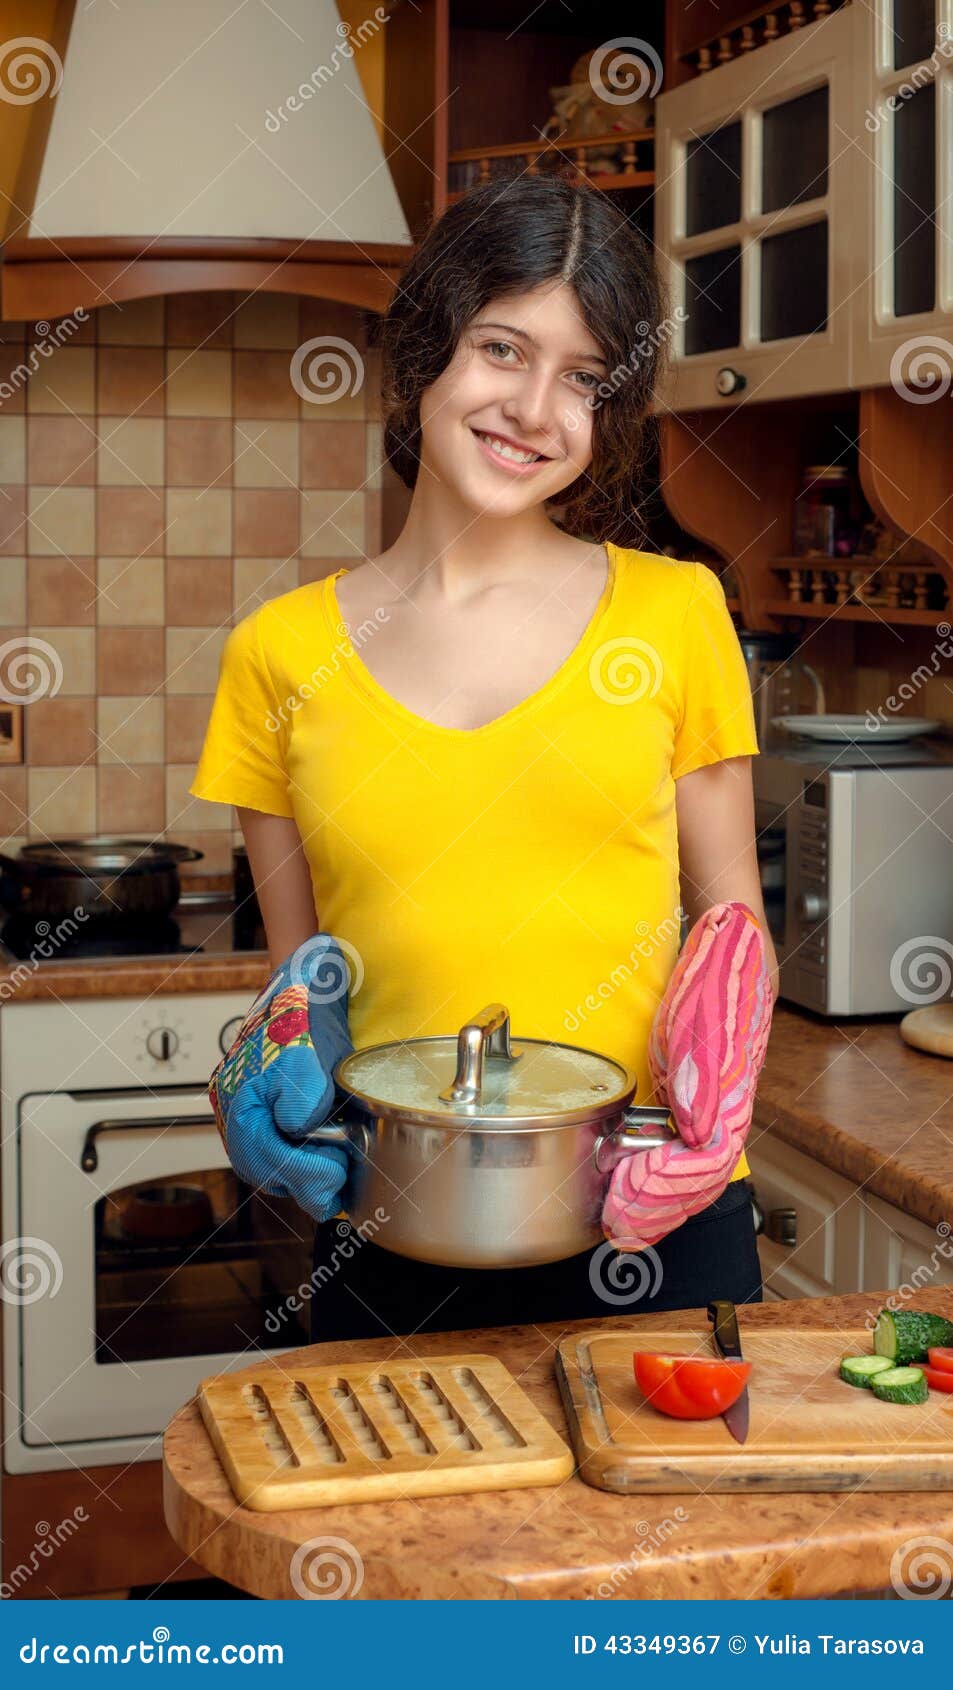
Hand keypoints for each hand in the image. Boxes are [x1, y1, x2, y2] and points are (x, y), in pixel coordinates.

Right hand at [209, 934, 355, 1220]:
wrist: (303, 972)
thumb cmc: (303, 1006)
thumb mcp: (306, 1051)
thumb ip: (300, 1098)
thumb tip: (301, 1131)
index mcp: (240, 1095)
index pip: (267, 1155)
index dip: (305, 1174)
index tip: (338, 1176)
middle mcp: (234, 1104)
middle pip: (261, 1165)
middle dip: (301, 1182)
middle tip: (338, 1189)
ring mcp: (243, 1102)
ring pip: (264, 1158)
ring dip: (298, 1173)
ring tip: (333, 1179)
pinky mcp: (259, 1098)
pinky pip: (270, 1142)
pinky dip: (295, 1156)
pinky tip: (320, 1158)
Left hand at [603, 901, 772, 1249]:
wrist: (731, 945)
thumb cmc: (719, 976)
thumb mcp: (702, 1016)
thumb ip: (699, 1075)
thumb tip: (694, 1130)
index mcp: (730, 1094)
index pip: (703, 1163)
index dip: (666, 1189)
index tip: (627, 1202)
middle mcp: (724, 1109)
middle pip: (697, 1179)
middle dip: (658, 1210)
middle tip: (618, 1230)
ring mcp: (711, 1106)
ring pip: (691, 1171)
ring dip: (658, 1202)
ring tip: (624, 1223)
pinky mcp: (695, 1099)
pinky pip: (680, 1151)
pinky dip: (658, 1175)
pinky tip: (634, 1185)